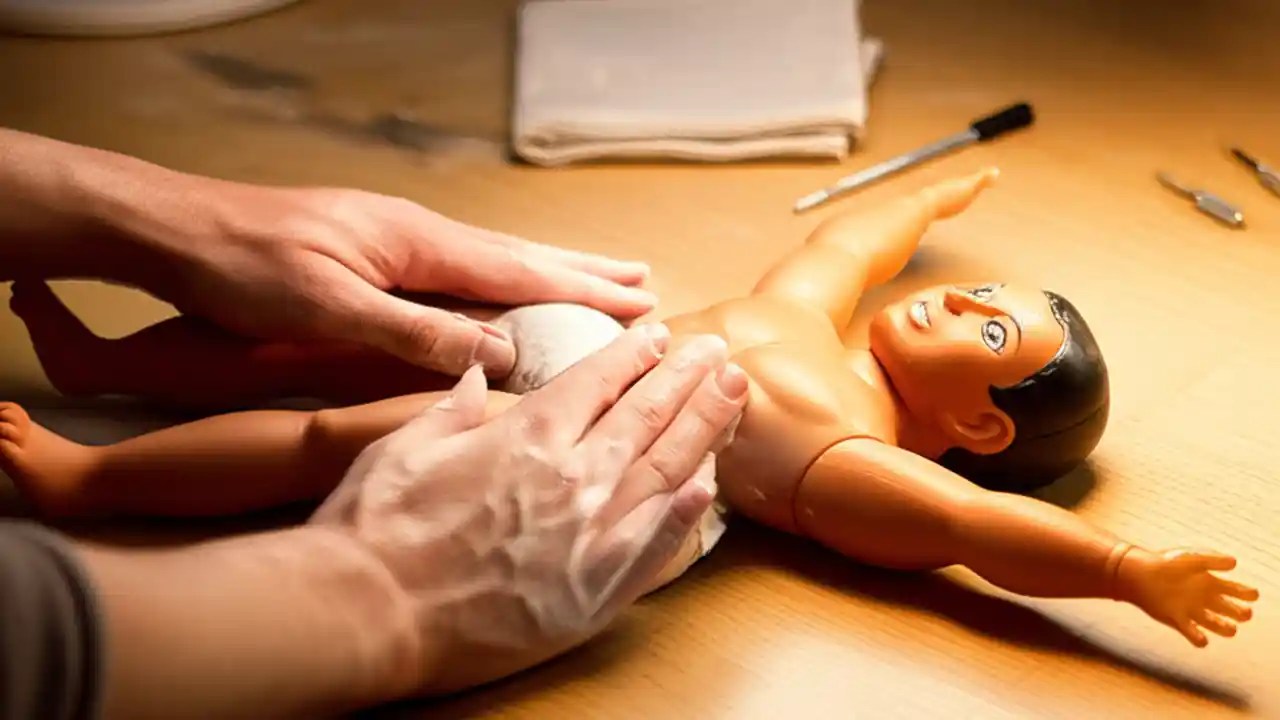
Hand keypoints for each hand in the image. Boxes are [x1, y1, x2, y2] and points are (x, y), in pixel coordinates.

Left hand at [141, 177, 656, 377]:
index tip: (638, 303)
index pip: (518, 271)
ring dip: (552, 270)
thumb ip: (415, 333)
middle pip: (520, 255)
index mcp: (416, 242)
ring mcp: (397, 240)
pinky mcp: (375, 254)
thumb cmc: (243, 268)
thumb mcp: (329, 309)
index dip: (581, 292)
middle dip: (584, 272)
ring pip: (495, 258)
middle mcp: (417, 234)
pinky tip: (507, 289)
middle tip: (643, 282)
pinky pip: (463, 269)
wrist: (175, 232)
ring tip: (598, 275)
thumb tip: (501, 353)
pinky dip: (505, 278)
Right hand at [309, 322, 746, 695]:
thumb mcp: (403, 448)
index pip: (597, 381)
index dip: (633, 354)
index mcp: (526, 435)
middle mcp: (572, 476)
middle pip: (647, 415)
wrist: (368, 614)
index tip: (658, 336)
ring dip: (706, 425)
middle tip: (718, 352)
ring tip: (734, 393)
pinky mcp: (596, 591)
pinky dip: (688, 513)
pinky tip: (711, 486)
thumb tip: (474, 375)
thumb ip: (452, 410)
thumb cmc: (375, 531)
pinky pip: (657, 545)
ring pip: (667, 467)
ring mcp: (591, 533)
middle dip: (688, 377)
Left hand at [1119, 548, 1258, 645]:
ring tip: (1228, 626)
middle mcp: (1206, 598)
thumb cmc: (1165, 563)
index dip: (1248, 594)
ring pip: (1220, 626)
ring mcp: (1194, 611)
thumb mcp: (1192, 558)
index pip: (1240, 592)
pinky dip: (1200, 639)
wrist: (1138, 573)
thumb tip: (1235, 563)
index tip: (1248, 594)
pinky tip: (1199, 634)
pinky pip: (1195, 636)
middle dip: (1242, 614)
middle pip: (1234, 611)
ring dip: (1227, 629)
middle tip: (1240, 612)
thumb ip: (1213, 560)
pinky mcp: (1179, 621)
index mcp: (1212, 582)